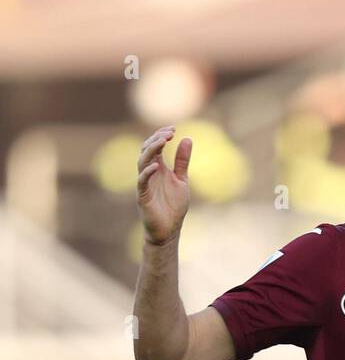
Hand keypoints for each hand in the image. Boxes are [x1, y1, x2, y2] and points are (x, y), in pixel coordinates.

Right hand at [137, 126, 191, 245]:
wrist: (169, 230)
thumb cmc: (173, 206)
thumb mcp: (181, 180)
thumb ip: (182, 161)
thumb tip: (187, 139)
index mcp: (158, 168)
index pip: (155, 146)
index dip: (161, 135)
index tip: (173, 129)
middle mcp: (149, 173)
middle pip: (146, 150)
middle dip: (156, 139)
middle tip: (169, 133)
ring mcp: (145, 184)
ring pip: (142, 162)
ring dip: (151, 150)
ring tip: (163, 142)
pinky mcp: (143, 196)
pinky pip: (142, 181)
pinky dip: (147, 173)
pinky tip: (157, 166)